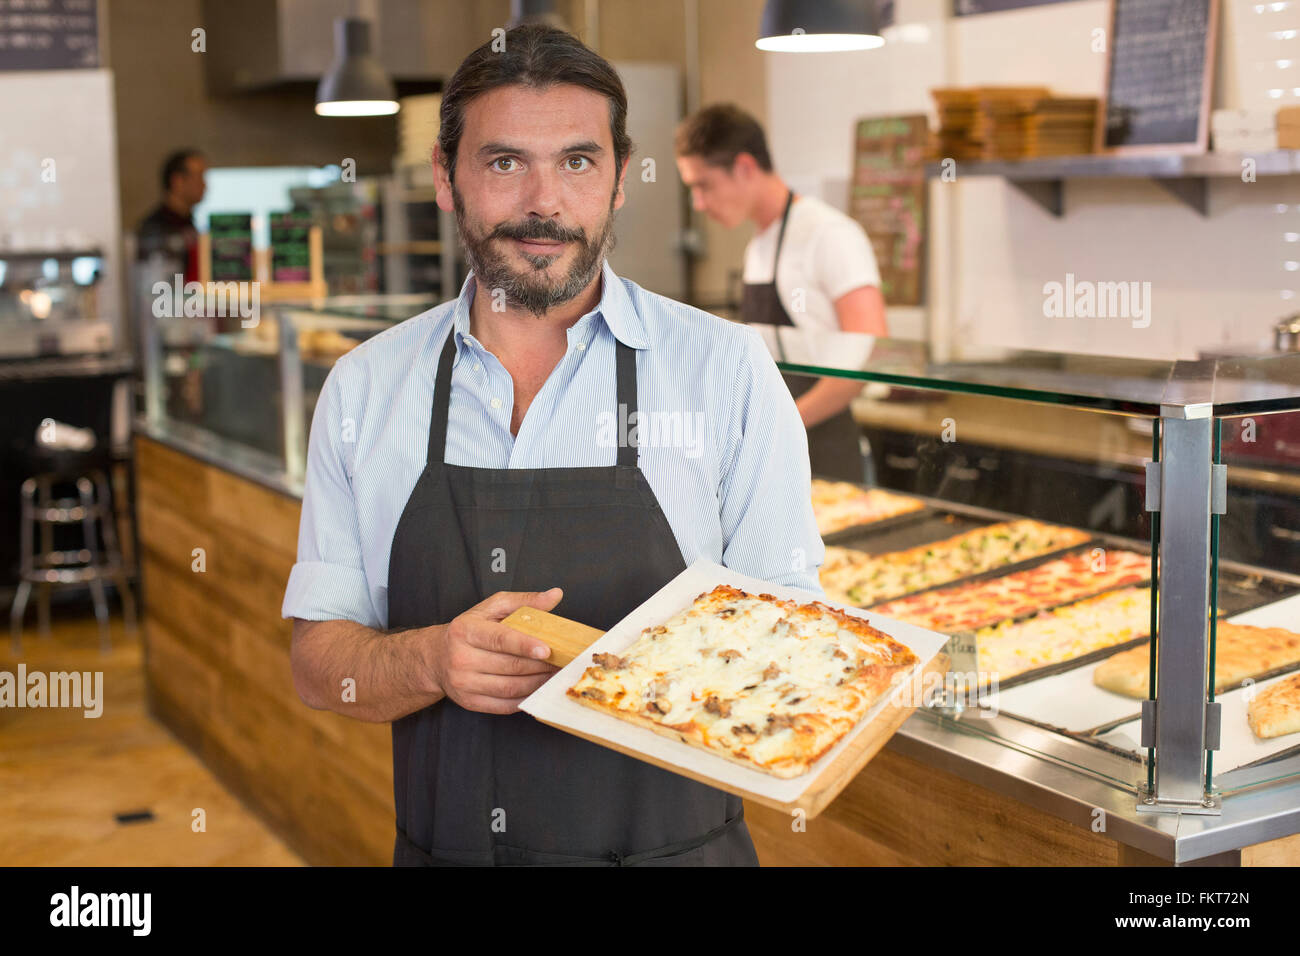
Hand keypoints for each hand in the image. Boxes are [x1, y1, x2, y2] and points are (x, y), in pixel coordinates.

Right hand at [431, 588, 563, 713]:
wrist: (436, 657)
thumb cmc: (470, 629)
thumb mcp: (492, 607)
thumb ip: (524, 600)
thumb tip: (555, 595)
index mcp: (466, 631)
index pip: (499, 639)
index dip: (525, 645)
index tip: (547, 650)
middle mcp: (461, 658)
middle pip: (510, 666)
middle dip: (541, 666)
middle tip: (564, 662)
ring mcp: (463, 683)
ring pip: (510, 688)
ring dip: (538, 683)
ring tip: (555, 675)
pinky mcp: (469, 702)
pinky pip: (505, 705)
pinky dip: (526, 698)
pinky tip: (539, 689)